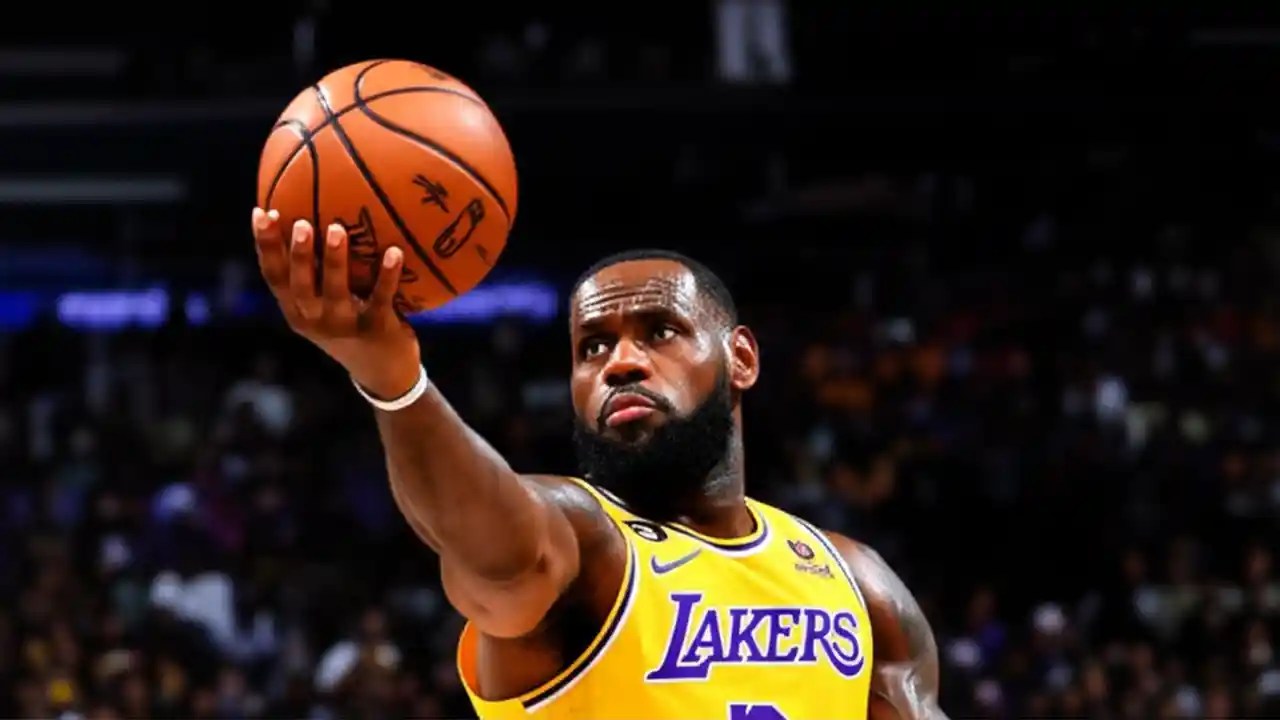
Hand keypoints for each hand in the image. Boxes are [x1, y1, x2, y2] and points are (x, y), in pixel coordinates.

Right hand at [253, 208, 421, 397]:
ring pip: (336, 292)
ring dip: (336, 260)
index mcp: (297, 310)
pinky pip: (381, 298)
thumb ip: (315, 273)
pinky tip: (394, 251)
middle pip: (300, 286)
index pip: (274, 276)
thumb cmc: (349, 325)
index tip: (261, 212)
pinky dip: (387, 275)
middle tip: (301, 223)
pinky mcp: (376, 330)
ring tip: (338, 228)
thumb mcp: (323, 305)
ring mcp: (345, 327)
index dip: (266, 246)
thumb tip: (311, 212)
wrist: (382, 373)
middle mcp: (315, 320)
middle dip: (298, 254)